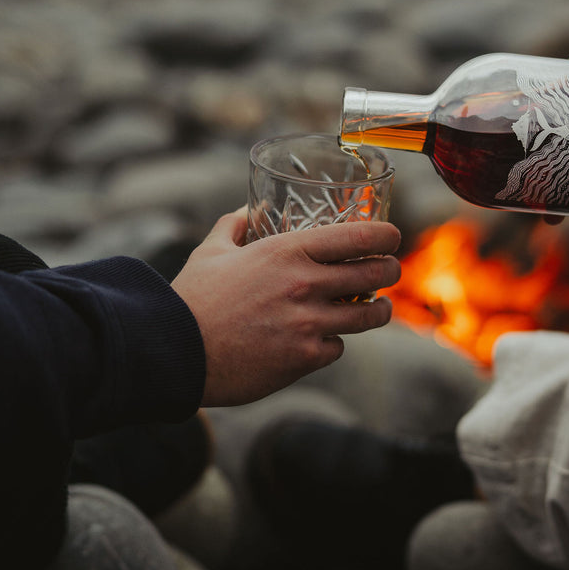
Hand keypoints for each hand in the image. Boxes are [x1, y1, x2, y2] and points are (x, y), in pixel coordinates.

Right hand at [172, 208, 401, 406]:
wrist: (175, 353)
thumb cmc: (192, 299)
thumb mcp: (212, 252)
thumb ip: (233, 227)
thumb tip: (242, 211)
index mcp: (287, 251)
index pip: (357, 235)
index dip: (385, 235)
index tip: (393, 236)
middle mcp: (305, 284)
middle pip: (374, 273)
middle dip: (389, 270)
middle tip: (389, 269)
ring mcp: (309, 323)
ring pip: (368, 315)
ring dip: (377, 310)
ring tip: (378, 307)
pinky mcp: (305, 358)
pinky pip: (338, 346)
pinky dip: (335, 342)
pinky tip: (327, 337)